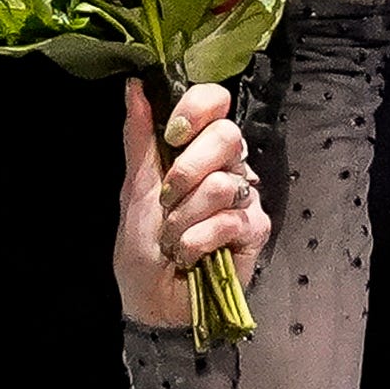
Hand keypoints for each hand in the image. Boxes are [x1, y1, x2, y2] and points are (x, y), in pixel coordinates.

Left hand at [115, 81, 268, 328]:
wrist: (152, 301)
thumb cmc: (142, 248)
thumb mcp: (134, 189)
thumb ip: (139, 138)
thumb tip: (134, 86)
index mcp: (195, 149)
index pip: (215, 103)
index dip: (197, 110)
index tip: (173, 135)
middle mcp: (226, 167)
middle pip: (227, 136)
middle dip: (187, 171)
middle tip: (168, 200)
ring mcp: (245, 198)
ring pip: (224, 183)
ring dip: (186, 218)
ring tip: (174, 239)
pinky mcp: (255, 231)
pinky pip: (233, 220)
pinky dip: (200, 240)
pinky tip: (189, 256)